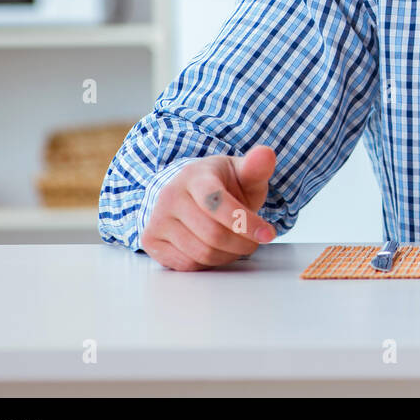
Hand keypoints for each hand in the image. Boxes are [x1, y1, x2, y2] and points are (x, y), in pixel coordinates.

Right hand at [140, 145, 277, 270]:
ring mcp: (157, 218)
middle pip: (213, 234)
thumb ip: (256, 167)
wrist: (191, 193)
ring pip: (201, 253)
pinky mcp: (150, 239)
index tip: (268, 234)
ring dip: (228, 255)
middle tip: (255, 241)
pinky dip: (209, 264)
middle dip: (242, 243)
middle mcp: (170, 195)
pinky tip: (217, 250)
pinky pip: (186, 265)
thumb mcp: (242, 172)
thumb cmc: (222, 184)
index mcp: (195, 176)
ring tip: (238, 244)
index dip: (245, 222)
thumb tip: (266, 154)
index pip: (218, 203)